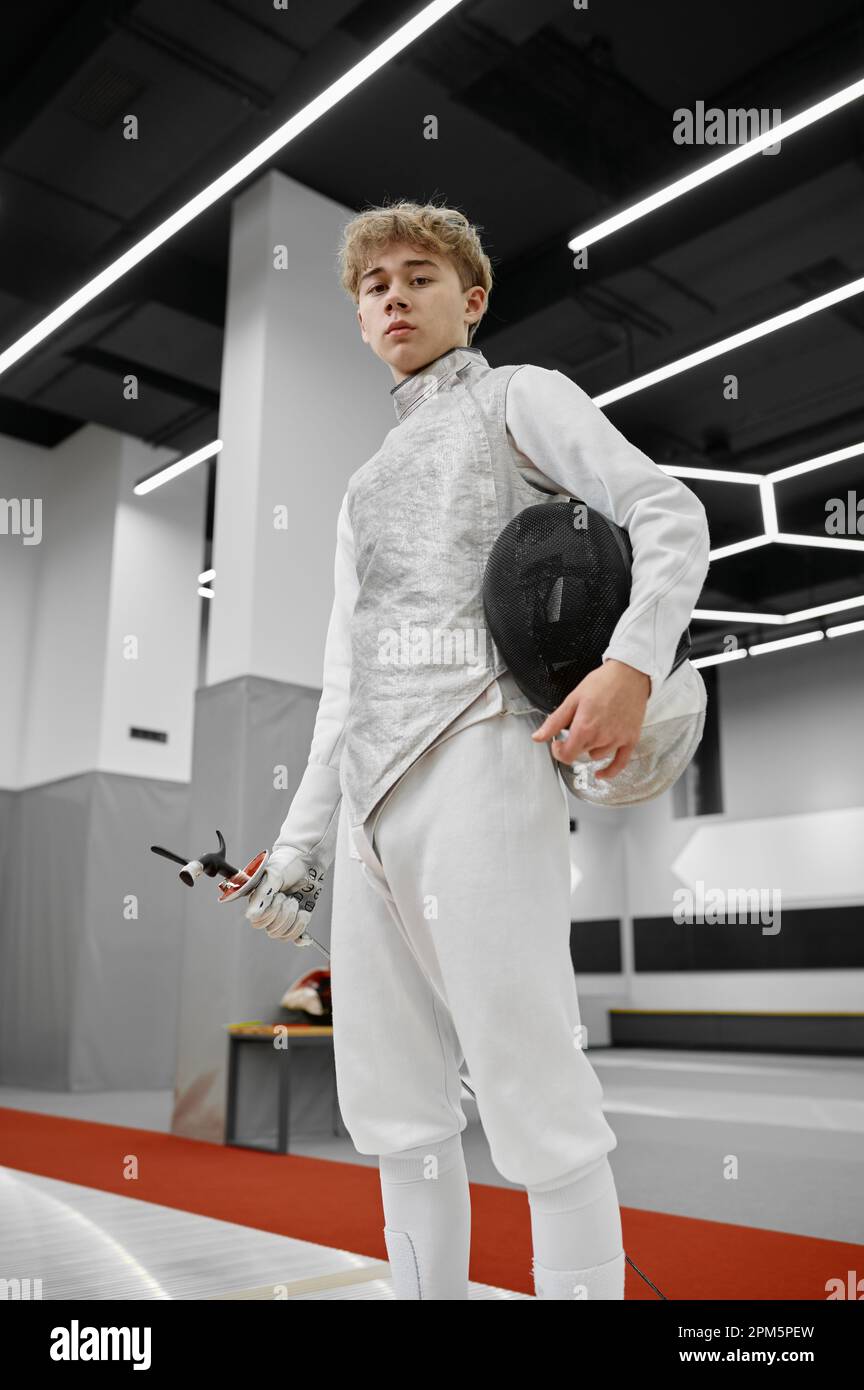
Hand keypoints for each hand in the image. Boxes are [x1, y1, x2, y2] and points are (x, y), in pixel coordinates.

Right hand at [244, 849, 324, 943]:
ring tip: (297, 903)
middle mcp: (268, 911)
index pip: (258, 922)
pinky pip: (296, 937)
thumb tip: (251, 915)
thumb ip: (261, 894)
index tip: (279, 896)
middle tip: (290, 898)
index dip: (270, 912)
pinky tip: (307, 938)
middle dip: (285, 915)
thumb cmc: (287, 864)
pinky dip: (301, 937)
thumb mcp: (273, 876)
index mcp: (258, 901)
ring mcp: (283, 917)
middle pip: (272, 931)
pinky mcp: (297, 919)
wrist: (306, 860)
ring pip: (284, 935)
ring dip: (294, 922)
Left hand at [530, 659, 650, 779]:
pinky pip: (620, 763)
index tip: (557, 744)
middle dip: (574, 744)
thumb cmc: (603, 683)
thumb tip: (538, 737)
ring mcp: (617, 740)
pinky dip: (610, 771)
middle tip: (576, 728)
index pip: (566, 755)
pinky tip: (600, 773)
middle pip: (580, 753)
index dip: (558, 751)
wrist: (629, 674)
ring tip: (592, 731)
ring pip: (596, 756)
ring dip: (590, 748)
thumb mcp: (573, 699)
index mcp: (585, 728)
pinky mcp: (631, 739)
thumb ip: (554, 721)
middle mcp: (601, 737)